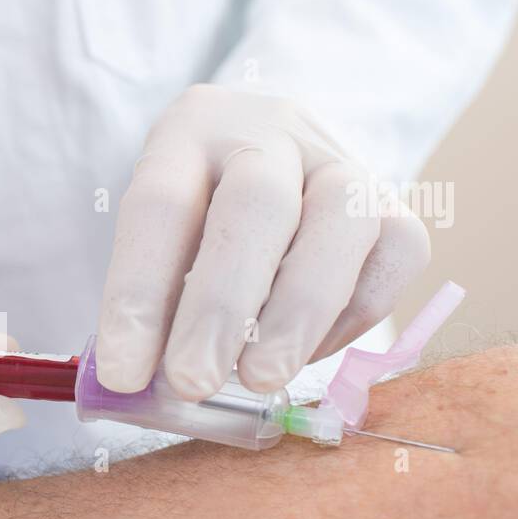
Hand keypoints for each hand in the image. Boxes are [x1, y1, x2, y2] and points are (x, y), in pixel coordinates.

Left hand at [96, 84, 429, 399]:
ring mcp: (343, 160)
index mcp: (190, 132)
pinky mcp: (395, 202)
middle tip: (192, 381)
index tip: (122, 375)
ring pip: (341, 222)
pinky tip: (306, 352)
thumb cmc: (195, 218)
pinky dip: (350, 318)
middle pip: (256, 204)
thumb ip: (152, 305)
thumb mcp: (157, 238)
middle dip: (221, 306)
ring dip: (297, 315)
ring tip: (259, 380)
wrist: (267, 157)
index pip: (160, 205)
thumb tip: (142, 386)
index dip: (138, 295)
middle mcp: (272, 132)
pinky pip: (394, 256)